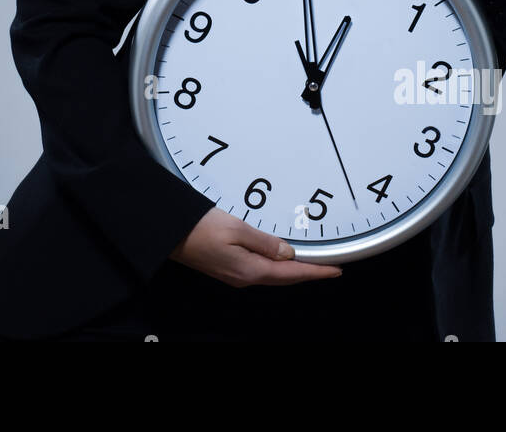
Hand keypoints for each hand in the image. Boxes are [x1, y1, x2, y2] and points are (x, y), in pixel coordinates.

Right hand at [168, 209, 342, 286]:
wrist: (170, 233)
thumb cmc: (198, 228)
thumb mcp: (236, 228)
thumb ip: (265, 242)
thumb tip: (287, 252)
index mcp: (249, 270)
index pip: (291, 273)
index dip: (316, 271)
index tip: (335, 270)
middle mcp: (243, 277)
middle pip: (283, 276)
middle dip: (307, 271)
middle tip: (328, 265)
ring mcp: (234, 274)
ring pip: (271, 273)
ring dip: (291, 268)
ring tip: (309, 260)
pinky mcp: (226, 267)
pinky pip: (259, 268)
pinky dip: (275, 264)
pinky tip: (277, 256)